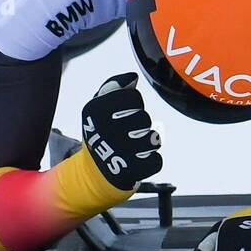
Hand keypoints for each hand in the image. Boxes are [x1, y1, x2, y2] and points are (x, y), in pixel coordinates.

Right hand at [81, 73, 161, 190]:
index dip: (132, 104)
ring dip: (147, 143)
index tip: (123, 112)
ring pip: (153, 140)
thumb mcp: (99, 106)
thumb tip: (133, 77)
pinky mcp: (130, 173)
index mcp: (95, 112)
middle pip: (144, 119)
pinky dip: (150, 162)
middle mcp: (105, 132)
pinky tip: (137, 160)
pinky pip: (156, 161)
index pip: (133, 98)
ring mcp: (118, 154)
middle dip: (141, 124)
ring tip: (134, 146)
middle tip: (129, 131)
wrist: (95, 171)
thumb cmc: (101, 132)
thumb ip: (114, 87)